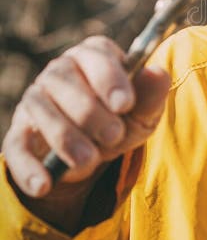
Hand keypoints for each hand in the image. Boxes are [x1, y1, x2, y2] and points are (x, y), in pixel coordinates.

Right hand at [2, 35, 170, 201]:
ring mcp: (35, 100)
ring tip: (91, 159)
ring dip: (66, 137)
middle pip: (64, 80)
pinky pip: (16, 146)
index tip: (124, 104)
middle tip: (113, 135)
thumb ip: (151, 94)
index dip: (109, 78)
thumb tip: (158, 73)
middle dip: (90, 111)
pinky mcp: (19, 133)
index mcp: (93, 56)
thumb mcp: (142, 112)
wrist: (93, 155)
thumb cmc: (121, 121)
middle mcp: (59, 71)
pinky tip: (44, 184)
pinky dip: (29, 167)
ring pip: (41, 110)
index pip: (96, 55)